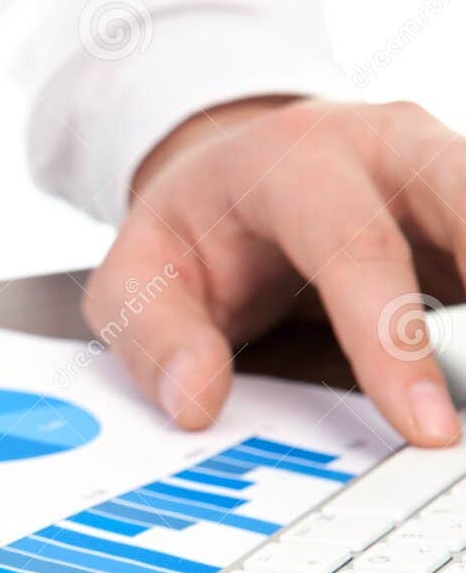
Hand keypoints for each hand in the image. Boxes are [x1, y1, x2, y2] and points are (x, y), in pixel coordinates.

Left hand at [86, 96, 465, 445]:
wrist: (226, 171)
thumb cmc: (189, 231)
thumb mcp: (137, 279)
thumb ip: (158, 341)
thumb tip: (195, 403)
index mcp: (295, 163)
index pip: (358, 250)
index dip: (394, 342)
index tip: (427, 426)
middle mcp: (384, 146)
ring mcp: (440, 165)